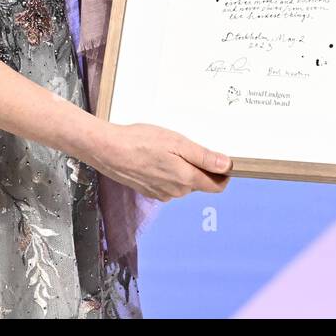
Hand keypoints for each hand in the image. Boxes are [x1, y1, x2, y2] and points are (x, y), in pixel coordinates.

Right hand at [91, 122, 231, 200]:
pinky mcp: (150, 191)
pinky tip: (158, 157)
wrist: (108, 150)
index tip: (223, 159)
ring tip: (170, 149)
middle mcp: (176, 192)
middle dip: (202, 167)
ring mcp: (162, 193)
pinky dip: (169, 171)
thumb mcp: (177, 143)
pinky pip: (169, 183)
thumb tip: (227, 166)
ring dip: (184, 168)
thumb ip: (203, 157)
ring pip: (184, 183)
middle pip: (200, 183)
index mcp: (186, 180)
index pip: (216, 186)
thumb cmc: (142, 142)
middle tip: (190, 145)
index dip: (224, 173)